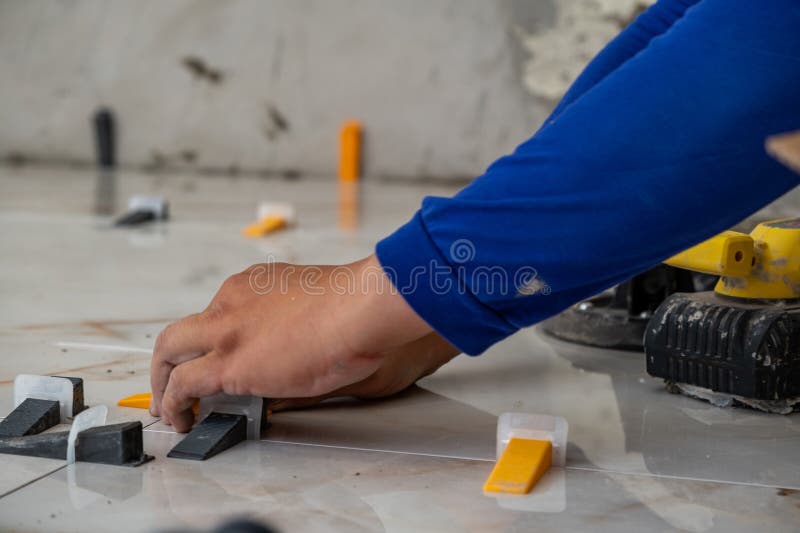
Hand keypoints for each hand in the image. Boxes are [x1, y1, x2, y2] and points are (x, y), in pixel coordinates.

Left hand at [150, 255, 439, 431]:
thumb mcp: (316, 305)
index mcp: (255, 285)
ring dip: (163, 383)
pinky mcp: (227, 363)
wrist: (359, 307)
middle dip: (168, 359)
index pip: (219, 313)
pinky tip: (181, 420)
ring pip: (168, 352)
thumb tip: (299, 353)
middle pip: (181, 330)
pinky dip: (173, 404)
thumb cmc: (356, 305)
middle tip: (169, 382)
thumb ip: (296, 324)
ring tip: (168, 409)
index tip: (216, 357)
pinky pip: (182, 385)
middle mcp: (232, 301)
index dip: (212, 340)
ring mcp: (226, 331)